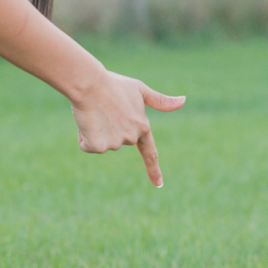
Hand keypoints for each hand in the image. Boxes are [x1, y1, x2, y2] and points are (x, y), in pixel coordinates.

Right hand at [70, 70, 184, 186]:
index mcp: (143, 126)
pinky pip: (87, 145)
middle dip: (108, 129)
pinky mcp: (99, 146)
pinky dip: (84, 136)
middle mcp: (131, 137)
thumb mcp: (139, 90)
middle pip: (117, 141)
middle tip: (104, 110)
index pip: (150, 152)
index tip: (159, 183)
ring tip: (95, 112)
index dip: (153, 168)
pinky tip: (86, 120)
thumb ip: (160, 101)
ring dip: (94, 130)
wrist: (90, 84)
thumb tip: (184, 101)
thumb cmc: (113, 84)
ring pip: (101, 143)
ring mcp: (116, 143)